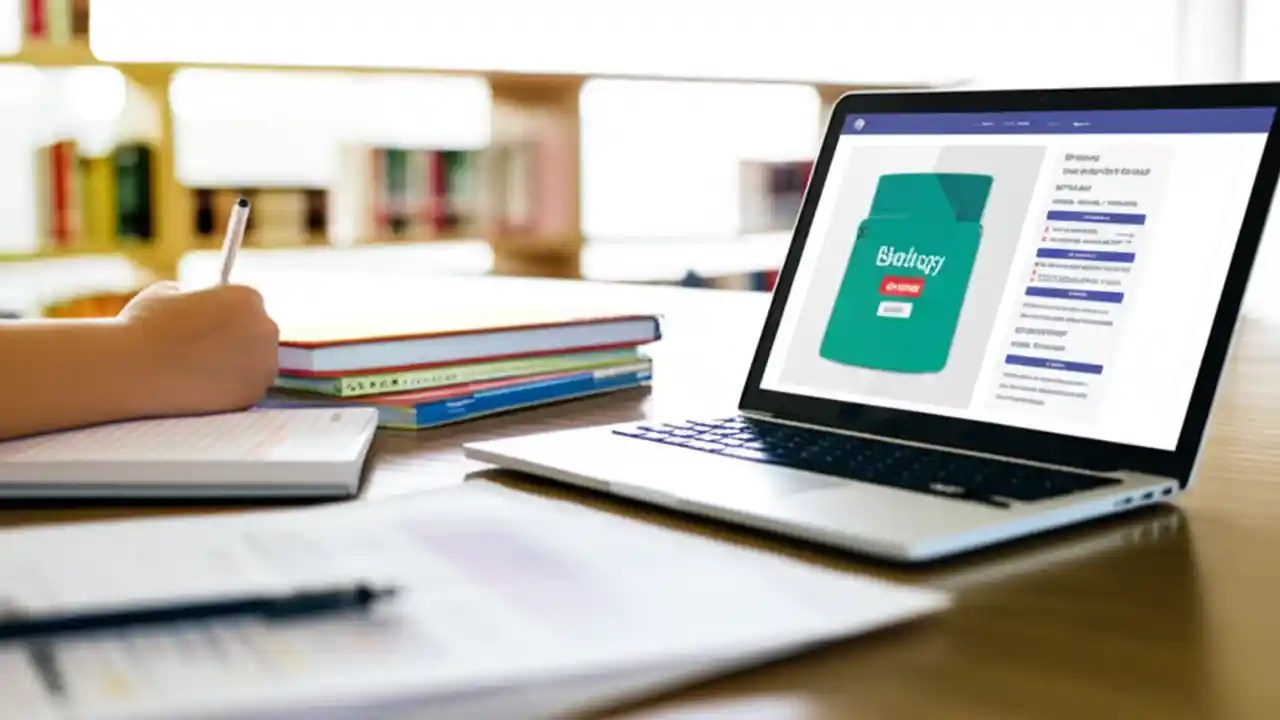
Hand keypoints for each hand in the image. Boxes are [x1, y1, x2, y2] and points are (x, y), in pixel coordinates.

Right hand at [118, 282, 278, 414]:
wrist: (133, 368)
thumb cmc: (145, 326)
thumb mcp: (169, 292)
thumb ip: (194, 296)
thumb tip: (199, 302)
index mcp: (248, 297)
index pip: (247, 305)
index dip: (228, 315)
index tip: (214, 326)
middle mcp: (265, 327)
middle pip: (258, 334)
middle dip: (239, 340)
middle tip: (211, 351)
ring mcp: (264, 363)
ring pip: (258, 363)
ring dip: (240, 366)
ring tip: (206, 371)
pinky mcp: (254, 393)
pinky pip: (249, 389)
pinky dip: (232, 390)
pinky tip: (208, 388)